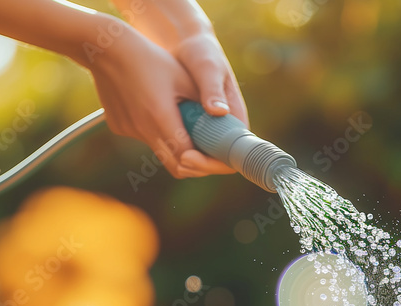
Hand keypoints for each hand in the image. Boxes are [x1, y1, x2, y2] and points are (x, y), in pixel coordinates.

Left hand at [169, 31, 248, 174]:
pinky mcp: (197, 127)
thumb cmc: (202, 52)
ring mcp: (212, 129)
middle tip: (179, 161)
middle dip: (199, 165)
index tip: (191, 157)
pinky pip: (191, 146)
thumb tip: (219, 112)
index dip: (215, 162)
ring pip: (203, 156)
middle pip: (218, 161)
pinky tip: (164, 145)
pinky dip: (179, 149)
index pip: (235, 153)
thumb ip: (212, 89)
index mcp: (236, 116)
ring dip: (187, 161)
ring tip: (170, 155)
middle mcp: (226, 127)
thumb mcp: (208, 68)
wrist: (188, 44)